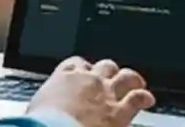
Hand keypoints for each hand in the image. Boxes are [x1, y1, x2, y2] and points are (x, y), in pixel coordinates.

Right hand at [27, 57, 154, 126]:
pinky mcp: (119, 111)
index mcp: (64, 77)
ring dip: (132, 79)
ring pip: (125, 77)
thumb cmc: (39, 124)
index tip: (85, 72)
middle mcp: (88, 80)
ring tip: (137, 82)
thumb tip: (40, 116)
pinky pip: (137, 98)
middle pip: (105, 66)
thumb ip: (45, 106)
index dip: (83, 67)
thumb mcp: (36, 110)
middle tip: (112, 77)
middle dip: (110, 71)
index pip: (76, 63)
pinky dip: (144, 97)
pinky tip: (148, 99)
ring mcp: (106, 93)